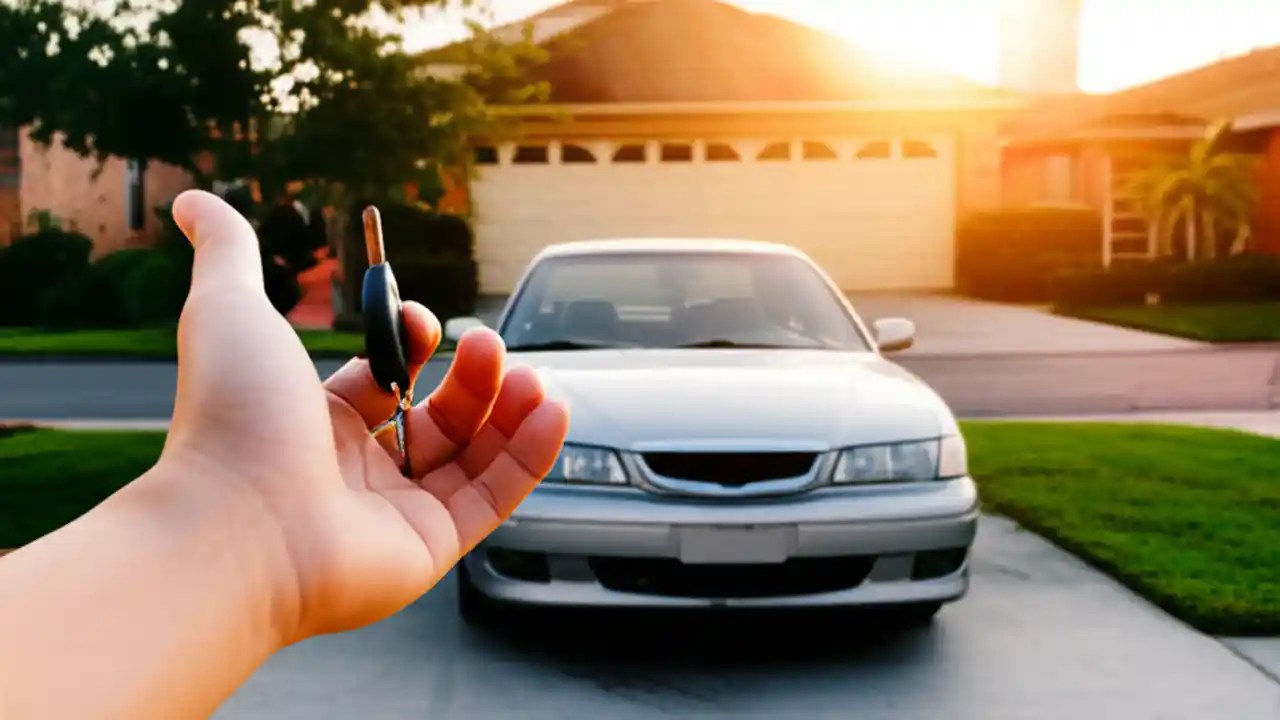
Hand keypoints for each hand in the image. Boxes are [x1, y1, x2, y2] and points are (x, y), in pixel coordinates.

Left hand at [162, 190, 568, 642]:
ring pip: (473, 459)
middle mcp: (353, 473)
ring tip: (535, 378)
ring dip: (512, 414)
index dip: (414, 348)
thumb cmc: (232, 419)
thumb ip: (230, 251)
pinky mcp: (430, 548)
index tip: (423, 323)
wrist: (237, 525)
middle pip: (438, 420)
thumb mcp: (230, 310)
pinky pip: (493, 499)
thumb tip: (192, 200)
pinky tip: (552, 412)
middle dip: (475, 378)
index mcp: (313, 423)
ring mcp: (393, 515)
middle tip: (491, 347)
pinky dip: (530, 457)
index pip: (385, 383)